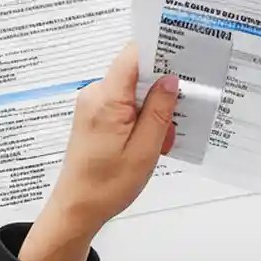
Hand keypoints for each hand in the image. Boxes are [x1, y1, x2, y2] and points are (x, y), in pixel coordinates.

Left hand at [18, 43, 179, 260]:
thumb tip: (171, 79)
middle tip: (174, 121)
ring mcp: (93, 104)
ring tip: (159, 140)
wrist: (76, 210)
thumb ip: (159, 110)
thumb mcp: (145, 149)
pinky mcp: (95, 115)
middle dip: (161, 92)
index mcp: (106, 99)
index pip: (133, 55)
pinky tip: (149, 142)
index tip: (185, 55)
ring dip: (153, 109)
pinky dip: (141, 117)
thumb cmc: (108, 185)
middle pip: (136, 72)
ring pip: (134, 90)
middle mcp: (96, 95)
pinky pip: (125, 103)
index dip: (159, 50)